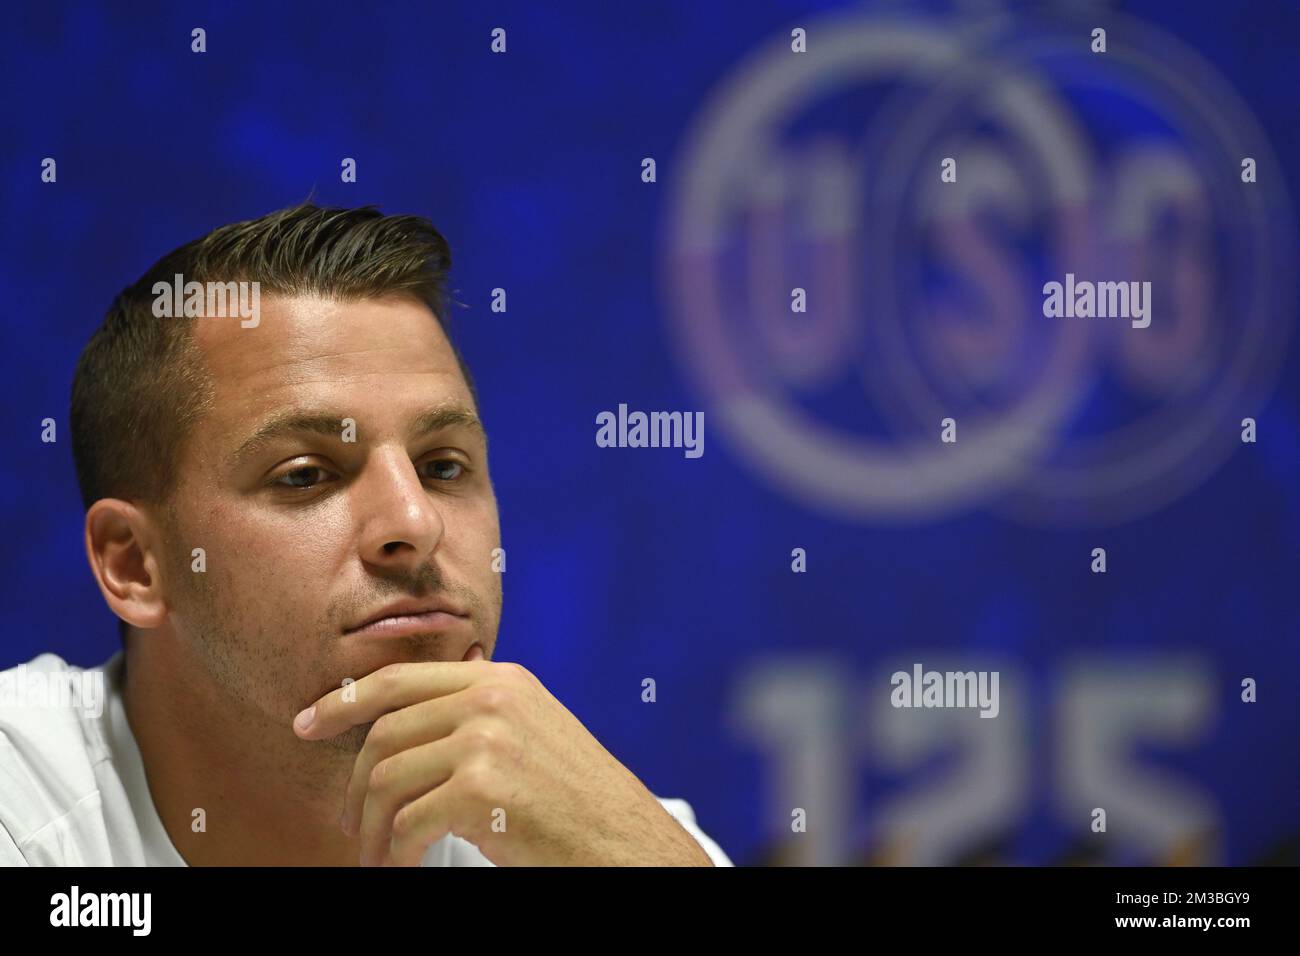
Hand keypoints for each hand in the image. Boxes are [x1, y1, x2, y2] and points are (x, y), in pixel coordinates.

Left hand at [292, 657, 713, 866]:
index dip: (344, 701)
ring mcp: (486, 739)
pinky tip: (402, 868)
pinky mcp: (482, 788)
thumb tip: (401, 724)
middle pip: (384, 733)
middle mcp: (491, 698)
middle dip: (355, 786)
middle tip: (349, 826)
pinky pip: (408, 823)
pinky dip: (395, 853)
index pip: (400, 680)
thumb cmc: (575, 799)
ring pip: (388, 779)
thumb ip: (476, 714)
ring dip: (370, 829)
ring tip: (375, 858)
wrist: (622, 840)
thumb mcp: (530, 732)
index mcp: (499, 679)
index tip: (307, 724)